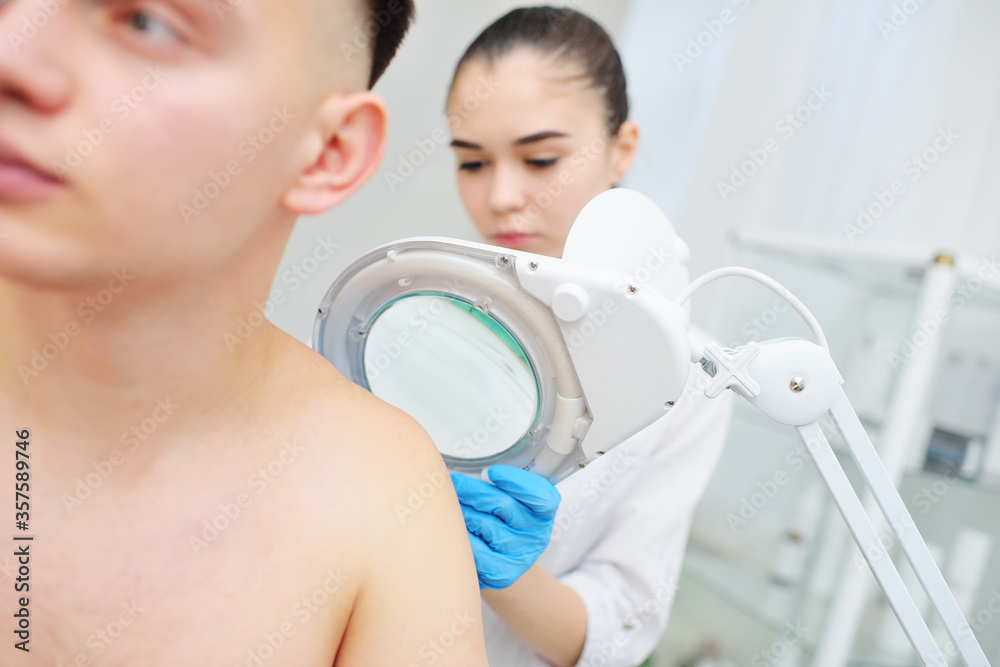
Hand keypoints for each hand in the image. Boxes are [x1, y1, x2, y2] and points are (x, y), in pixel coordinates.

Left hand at [450, 466, 561, 589]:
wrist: (499, 559)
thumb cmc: (500, 520)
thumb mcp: (510, 499)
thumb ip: (498, 485)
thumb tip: (466, 476)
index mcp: (543, 515)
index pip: (541, 498)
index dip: (517, 482)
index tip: (492, 472)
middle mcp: (537, 538)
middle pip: (503, 505)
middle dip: (472, 489)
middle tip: (453, 482)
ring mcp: (520, 558)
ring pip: (484, 524)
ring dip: (461, 511)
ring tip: (448, 505)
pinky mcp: (501, 574)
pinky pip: (474, 549)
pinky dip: (460, 536)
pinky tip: (453, 529)